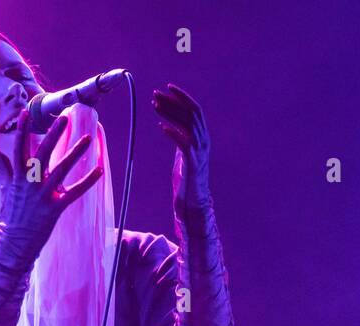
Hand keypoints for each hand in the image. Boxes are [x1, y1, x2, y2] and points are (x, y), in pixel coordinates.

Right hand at [0, 110, 103, 267]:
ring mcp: (42, 196)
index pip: (19, 148)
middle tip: (64, 117)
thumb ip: (3, 169)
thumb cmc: (10, 217)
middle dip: (53, 134)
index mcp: (18, 177)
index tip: (24, 111)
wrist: (13, 244)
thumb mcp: (6, 190)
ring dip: (75, 153)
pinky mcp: (54, 208)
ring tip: (87, 138)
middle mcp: (30, 183)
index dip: (22, 130)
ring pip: (61, 169)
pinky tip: (99, 171)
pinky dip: (87, 182)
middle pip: (42, 152)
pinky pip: (74, 192)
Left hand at [152, 83, 212, 221]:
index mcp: (203, 136)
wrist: (194, 202)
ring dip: (170, 113)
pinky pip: (184, 143)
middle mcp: (204, 140)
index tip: (167, 88)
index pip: (195, 110)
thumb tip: (172, 126)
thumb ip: (181, 139)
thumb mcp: (184, 154)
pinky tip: (161, 127)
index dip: (182, 97)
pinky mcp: (192, 163)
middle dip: (173, 101)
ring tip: (155, 106)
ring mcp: (200, 151)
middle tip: (155, 94)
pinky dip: (173, 134)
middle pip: (190, 113)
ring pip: (187, 124)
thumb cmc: (187, 179)